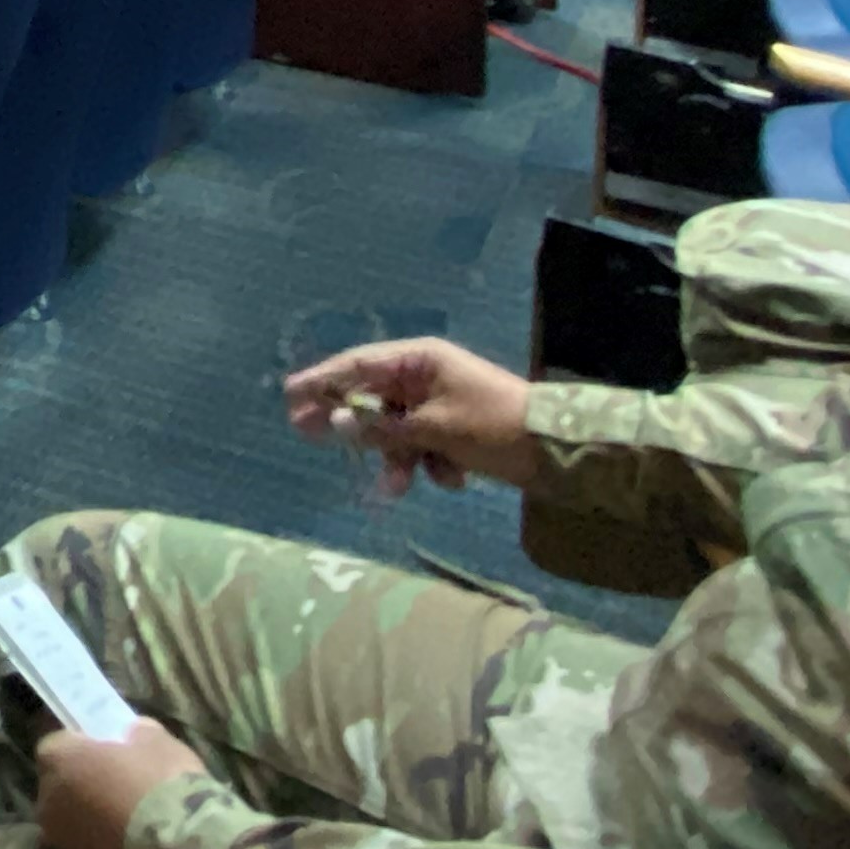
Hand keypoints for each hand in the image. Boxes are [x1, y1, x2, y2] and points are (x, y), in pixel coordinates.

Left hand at [34, 724, 205, 848]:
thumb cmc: (162, 784)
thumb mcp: (157, 741)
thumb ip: (135, 734)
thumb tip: (132, 734)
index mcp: (57, 759)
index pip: (57, 742)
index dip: (82, 745)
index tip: (106, 748)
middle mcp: (46, 800)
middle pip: (61, 785)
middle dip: (84, 783)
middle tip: (120, 783)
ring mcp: (62, 843)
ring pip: (73, 821)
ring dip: (93, 818)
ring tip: (131, 820)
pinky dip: (105, 848)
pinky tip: (134, 848)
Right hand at [283, 336, 539, 497]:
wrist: (560, 451)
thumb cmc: (494, 427)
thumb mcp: (434, 430)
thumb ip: (382, 428)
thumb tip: (335, 424)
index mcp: (421, 360)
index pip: (358, 365)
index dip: (321, 381)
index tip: (289, 396)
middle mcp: (426, 376)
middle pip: (372, 397)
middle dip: (349, 424)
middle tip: (306, 436)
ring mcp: (442, 403)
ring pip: (399, 428)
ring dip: (397, 457)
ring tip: (396, 488)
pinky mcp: (456, 429)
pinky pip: (425, 444)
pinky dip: (430, 463)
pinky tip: (451, 479)